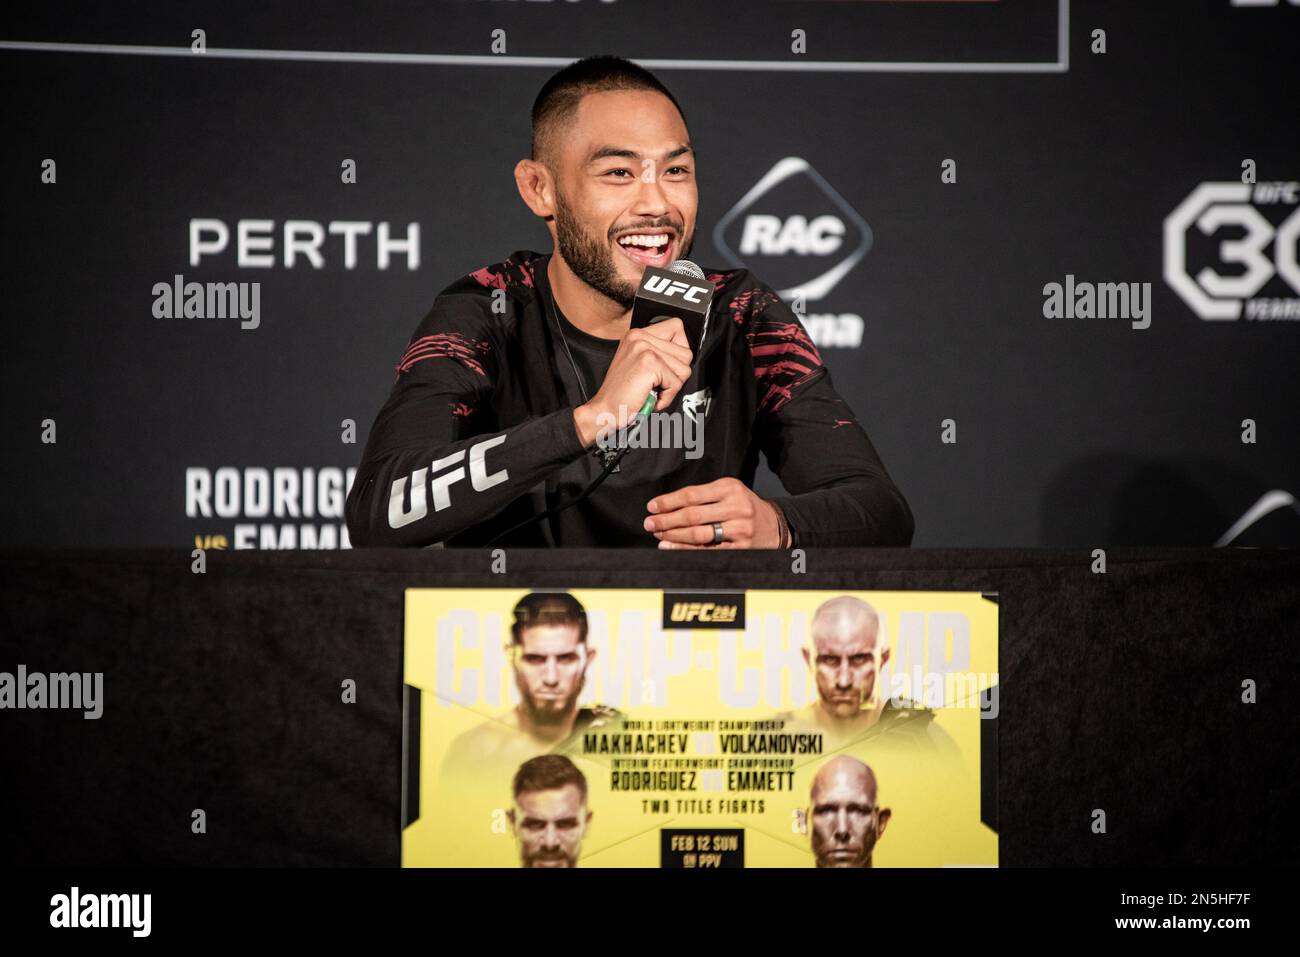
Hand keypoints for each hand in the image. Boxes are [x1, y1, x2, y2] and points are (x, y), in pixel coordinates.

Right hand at [573, 318, 692, 447]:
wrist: (604, 410)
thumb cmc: (622, 393)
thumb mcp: (638, 363)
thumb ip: (659, 352)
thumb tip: (684, 353)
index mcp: (637, 334)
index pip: (677, 327)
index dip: (679, 351)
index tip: (666, 366)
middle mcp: (639, 336)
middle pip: (686, 352)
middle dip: (676, 373)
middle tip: (656, 383)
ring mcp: (644, 348)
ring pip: (684, 368)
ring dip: (671, 386)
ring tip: (652, 389)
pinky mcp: (649, 364)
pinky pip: (676, 383)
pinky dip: (667, 397)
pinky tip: (650, 396)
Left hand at [644, 478, 782, 548]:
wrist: (775, 525)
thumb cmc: (744, 506)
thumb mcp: (728, 492)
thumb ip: (702, 496)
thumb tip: (667, 507)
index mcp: (730, 488)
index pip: (692, 494)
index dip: (669, 501)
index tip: (652, 506)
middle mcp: (736, 506)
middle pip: (692, 515)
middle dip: (666, 520)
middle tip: (650, 523)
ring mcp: (739, 528)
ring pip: (698, 533)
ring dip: (674, 536)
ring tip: (658, 535)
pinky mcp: (741, 547)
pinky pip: (708, 550)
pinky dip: (686, 549)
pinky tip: (672, 547)